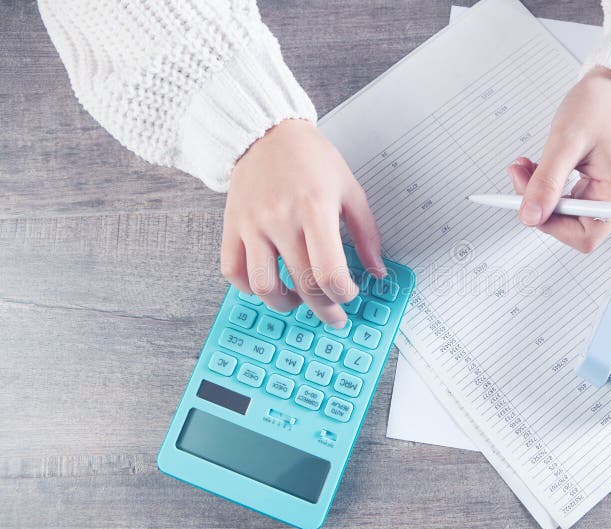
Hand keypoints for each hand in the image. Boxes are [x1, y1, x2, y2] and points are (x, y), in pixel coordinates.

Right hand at [221, 119, 385, 326]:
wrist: (266, 132)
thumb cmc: (311, 159)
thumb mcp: (350, 189)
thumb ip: (367, 233)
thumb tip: (377, 271)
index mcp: (315, 210)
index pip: (329, 274)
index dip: (343, 295)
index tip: (349, 295)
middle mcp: (281, 220)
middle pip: (302, 286)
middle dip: (323, 309)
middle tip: (333, 314)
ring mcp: (253, 225)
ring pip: (264, 286)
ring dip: (285, 303)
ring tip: (298, 299)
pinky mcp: (232, 226)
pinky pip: (233, 271)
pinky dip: (249, 287)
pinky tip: (268, 283)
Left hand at [510, 66, 610, 251]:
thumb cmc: (598, 107)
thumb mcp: (566, 142)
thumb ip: (546, 182)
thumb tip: (530, 216)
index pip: (582, 235)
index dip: (549, 224)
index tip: (524, 202)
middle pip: (570, 227)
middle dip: (539, 205)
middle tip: (519, 176)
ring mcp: (606, 196)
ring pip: (562, 214)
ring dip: (537, 194)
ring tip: (525, 166)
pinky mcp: (594, 189)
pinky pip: (563, 200)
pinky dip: (544, 186)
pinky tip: (535, 167)